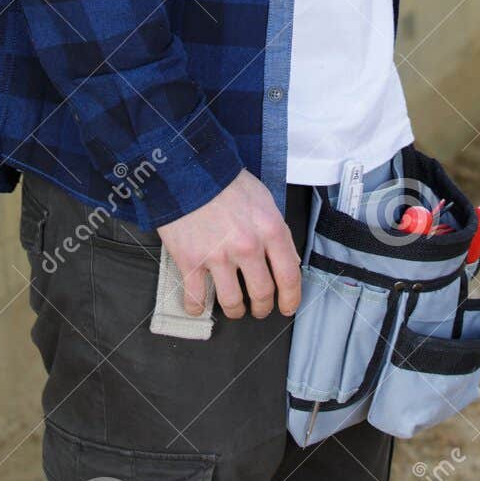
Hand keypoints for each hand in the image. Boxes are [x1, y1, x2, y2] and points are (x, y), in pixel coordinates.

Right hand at [158, 169, 301, 321]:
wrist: (188, 169)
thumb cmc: (227, 182)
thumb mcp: (263, 200)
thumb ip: (277, 231)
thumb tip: (289, 260)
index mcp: (270, 229)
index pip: (289, 276)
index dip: (290, 298)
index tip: (286, 307)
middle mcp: (247, 246)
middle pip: (262, 293)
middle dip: (262, 307)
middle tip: (259, 308)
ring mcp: (218, 256)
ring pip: (232, 302)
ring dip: (235, 310)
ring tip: (234, 307)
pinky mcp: (191, 260)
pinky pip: (196, 299)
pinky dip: (198, 309)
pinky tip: (200, 307)